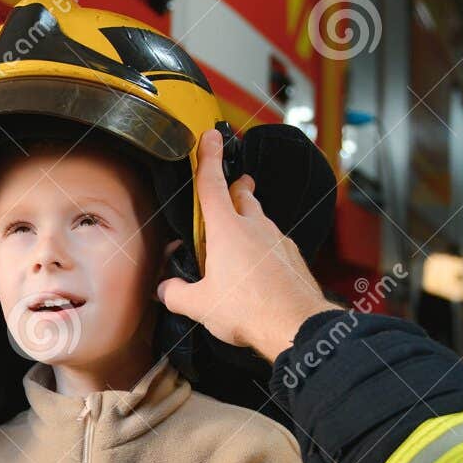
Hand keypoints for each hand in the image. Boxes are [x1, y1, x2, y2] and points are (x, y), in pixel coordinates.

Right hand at [157, 129, 330, 361]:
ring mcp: (278, 239)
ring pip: (262, 218)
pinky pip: (276, 242)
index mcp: (226, 230)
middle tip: (232, 188)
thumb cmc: (248, 310)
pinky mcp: (293, 256)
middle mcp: (255, 227)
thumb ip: (176, 293)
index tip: (209, 136)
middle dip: (236, 187)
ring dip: (250, 219)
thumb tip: (165, 289)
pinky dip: (265, 247)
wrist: (296, 325)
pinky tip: (259, 266)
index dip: (207, 157)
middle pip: (243, 195)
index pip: (211, 185)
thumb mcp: (199, 305)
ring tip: (239, 237)